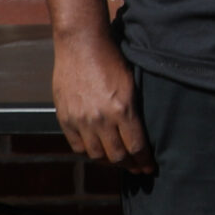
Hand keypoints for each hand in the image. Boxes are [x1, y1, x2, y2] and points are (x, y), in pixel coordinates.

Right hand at [53, 31, 148, 169]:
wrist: (82, 46)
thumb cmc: (111, 60)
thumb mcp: (132, 85)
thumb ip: (133, 112)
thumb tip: (139, 134)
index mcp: (123, 109)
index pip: (136, 146)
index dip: (144, 161)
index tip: (149, 167)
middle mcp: (101, 119)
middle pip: (117, 155)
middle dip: (130, 165)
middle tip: (137, 168)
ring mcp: (81, 120)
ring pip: (96, 154)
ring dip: (109, 161)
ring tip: (118, 162)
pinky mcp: (65, 118)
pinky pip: (77, 145)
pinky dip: (89, 152)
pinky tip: (98, 152)